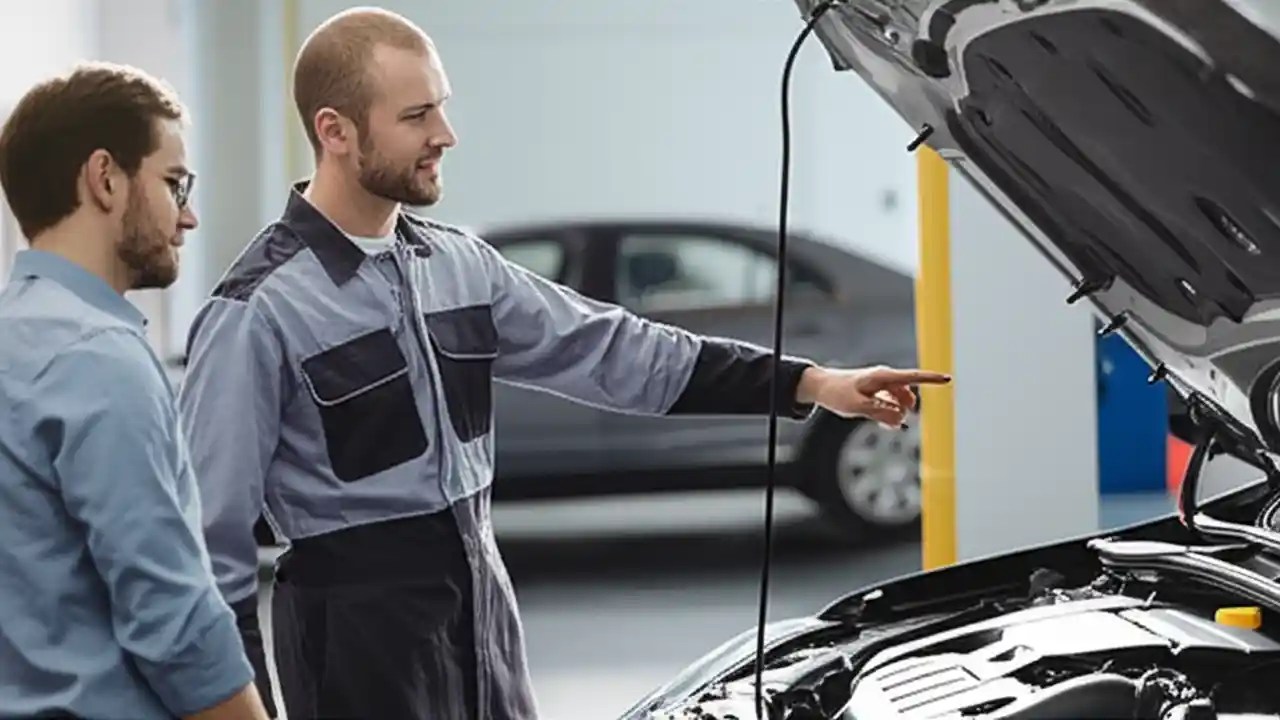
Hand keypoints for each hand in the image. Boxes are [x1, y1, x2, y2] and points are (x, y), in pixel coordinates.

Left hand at [796, 365, 951, 428]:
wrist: (821, 386)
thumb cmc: (837, 393)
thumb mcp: (856, 406)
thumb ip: (879, 412)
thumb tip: (900, 418)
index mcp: (882, 376)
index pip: (912, 377)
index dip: (931, 379)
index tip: (948, 379)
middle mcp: (886, 379)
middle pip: (907, 398)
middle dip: (902, 411)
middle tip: (881, 417)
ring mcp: (883, 386)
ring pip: (900, 405)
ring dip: (894, 415)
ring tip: (876, 418)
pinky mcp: (879, 394)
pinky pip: (892, 406)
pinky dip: (889, 415)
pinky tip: (882, 421)